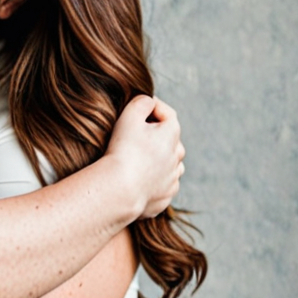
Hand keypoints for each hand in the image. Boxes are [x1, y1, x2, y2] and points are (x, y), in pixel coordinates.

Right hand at [105, 95, 185, 219]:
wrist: (120, 190)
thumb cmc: (123, 152)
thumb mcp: (129, 117)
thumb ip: (141, 102)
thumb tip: (148, 101)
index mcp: (172, 135)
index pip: (168, 114)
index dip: (154, 107)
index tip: (141, 107)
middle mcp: (177, 157)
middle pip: (172, 140)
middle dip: (158, 135)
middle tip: (138, 134)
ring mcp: (172, 179)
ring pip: (171, 164)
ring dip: (159, 159)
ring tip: (140, 159)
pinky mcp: (165, 196)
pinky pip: (163, 185)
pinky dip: (155, 180)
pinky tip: (140, 180)